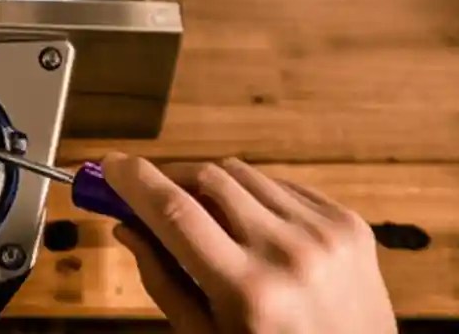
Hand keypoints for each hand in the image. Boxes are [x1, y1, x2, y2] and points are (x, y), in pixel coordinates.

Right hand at [102, 155, 394, 333]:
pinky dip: (253, 197)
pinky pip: (282, 186)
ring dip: (209, 186)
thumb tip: (125, 225)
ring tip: (202, 216)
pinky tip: (249, 225)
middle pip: (207, 179)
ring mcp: (326, 233)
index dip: (134, 181)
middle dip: (168, 178)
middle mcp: (290, 254)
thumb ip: (162, 279)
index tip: (109, 166)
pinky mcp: (349, 222)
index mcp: (248, 292)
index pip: (175, 211)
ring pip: (243, 174)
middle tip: (145, 191)